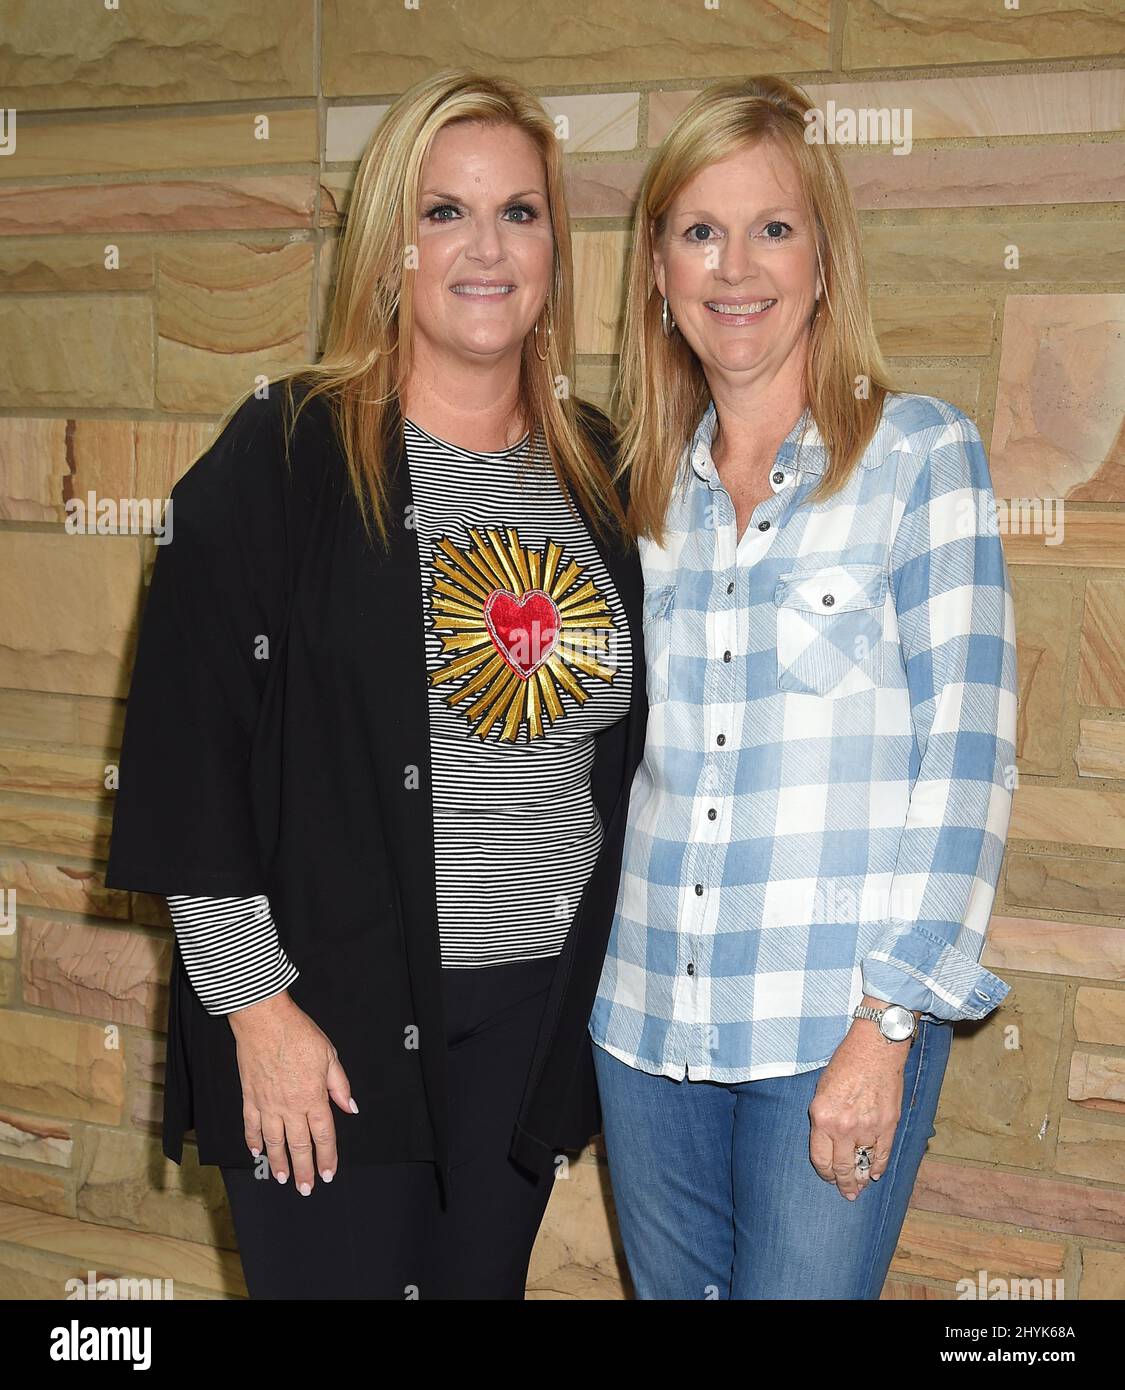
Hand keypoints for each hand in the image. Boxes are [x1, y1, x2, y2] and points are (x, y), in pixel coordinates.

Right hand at [227, 990, 356, 1194]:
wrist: (265, 1020)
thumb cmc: (299, 1034)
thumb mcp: (329, 1055)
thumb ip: (339, 1085)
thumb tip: (351, 1108)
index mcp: (313, 1097)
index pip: (323, 1135)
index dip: (327, 1157)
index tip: (328, 1174)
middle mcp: (290, 1106)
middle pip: (298, 1145)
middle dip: (304, 1169)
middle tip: (306, 1189)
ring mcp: (267, 1104)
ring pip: (274, 1142)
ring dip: (278, 1162)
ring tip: (283, 1178)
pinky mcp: (250, 1097)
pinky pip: (251, 1125)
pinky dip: (253, 1140)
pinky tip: (257, 1152)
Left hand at [807, 997, 914, 1199]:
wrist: (875, 1048)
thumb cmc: (845, 1064)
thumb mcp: (821, 1090)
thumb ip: (824, 1119)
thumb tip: (829, 1143)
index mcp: (822, 1117)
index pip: (820, 1158)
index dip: (824, 1173)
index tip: (827, 1178)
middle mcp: (843, 1127)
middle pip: (841, 1167)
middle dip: (842, 1183)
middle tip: (846, 1193)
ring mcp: (868, 1128)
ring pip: (863, 1164)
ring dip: (861, 1179)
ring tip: (860, 1187)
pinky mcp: (888, 1125)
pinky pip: (882, 1155)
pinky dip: (879, 1167)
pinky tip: (875, 1174)